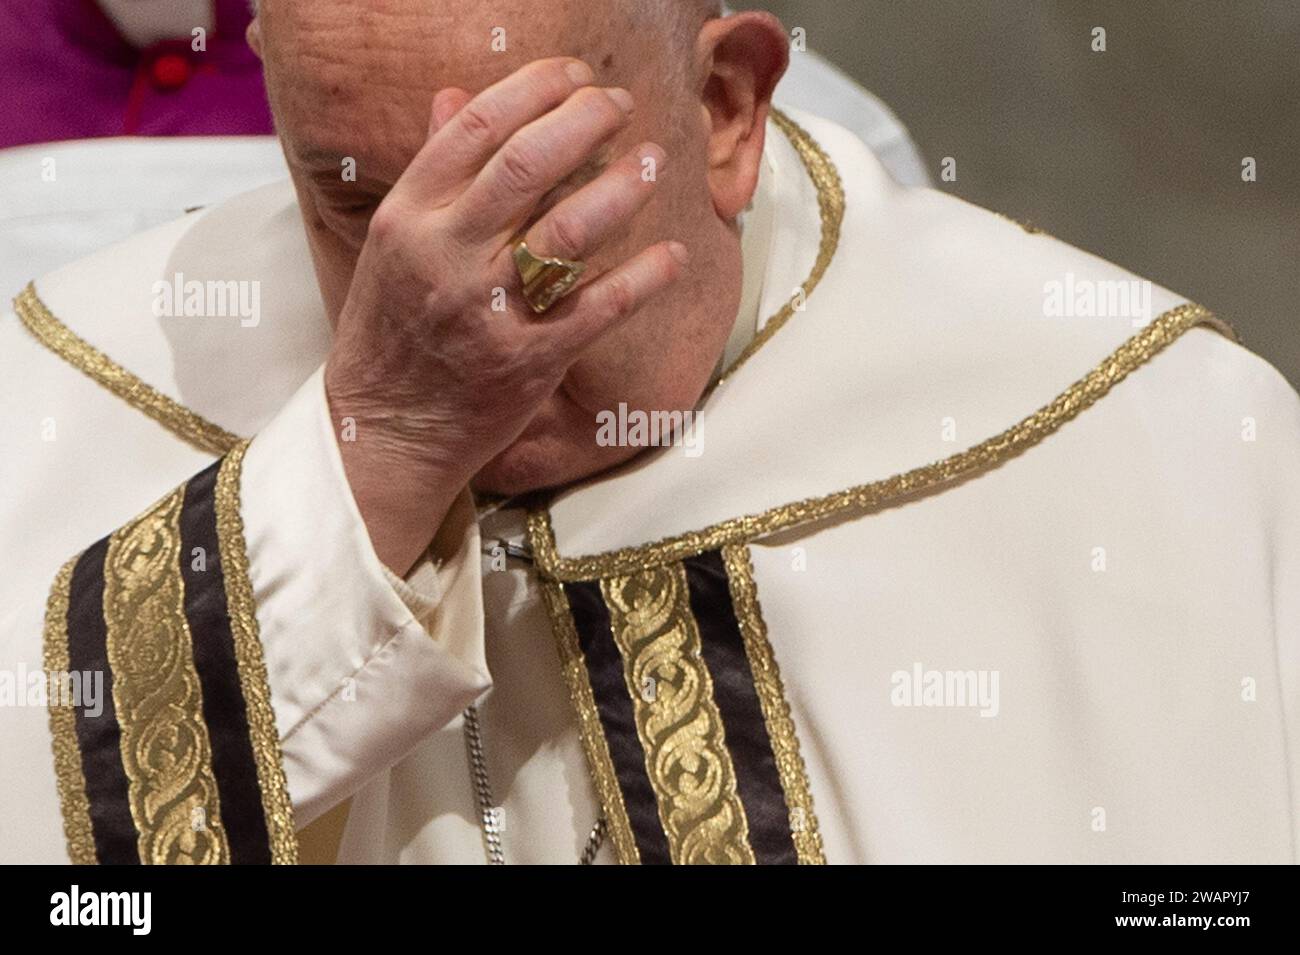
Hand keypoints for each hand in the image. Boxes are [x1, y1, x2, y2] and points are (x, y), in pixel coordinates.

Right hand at [323, 57, 687, 573]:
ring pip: (569, 230)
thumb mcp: (393, 243)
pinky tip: (673, 253)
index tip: (574, 75)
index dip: (534, 88)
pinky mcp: (529, 361)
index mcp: (407, 217)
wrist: (384, 431)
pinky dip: (645, 277)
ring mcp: (488, 310)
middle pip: (527, 165)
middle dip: (585, 120)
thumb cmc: (392, 330)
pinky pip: (600, 308)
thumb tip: (455, 94)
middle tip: (621, 104)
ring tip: (653, 161)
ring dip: (621, 187)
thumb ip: (432, 170)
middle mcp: (445, 255)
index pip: (476, 128)